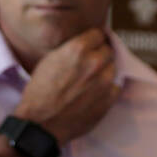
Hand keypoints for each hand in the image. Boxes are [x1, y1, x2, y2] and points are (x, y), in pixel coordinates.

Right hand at [13, 27, 119, 146]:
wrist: (41, 122)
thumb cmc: (40, 92)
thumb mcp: (50, 60)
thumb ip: (70, 50)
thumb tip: (84, 46)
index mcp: (78, 49)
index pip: (98, 34)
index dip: (93, 39)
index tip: (92, 44)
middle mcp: (94, 63)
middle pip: (108, 50)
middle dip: (100, 54)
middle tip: (90, 63)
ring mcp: (104, 82)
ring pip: (113, 68)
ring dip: (105, 71)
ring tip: (91, 79)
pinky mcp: (109, 100)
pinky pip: (116, 87)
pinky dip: (108, 88)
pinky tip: (95, 92)